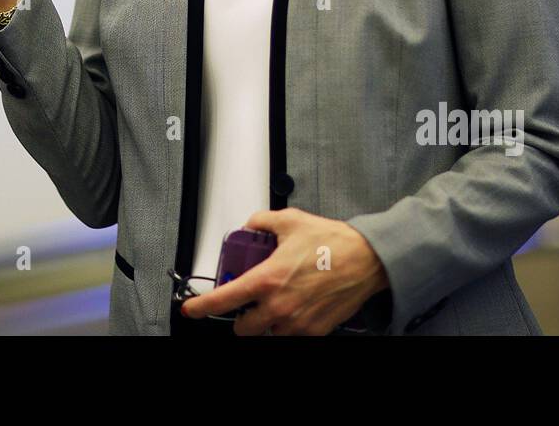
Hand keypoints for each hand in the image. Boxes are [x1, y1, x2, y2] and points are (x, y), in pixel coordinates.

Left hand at [180, 208, 388, 335]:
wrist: (367, 261)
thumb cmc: (334, 243)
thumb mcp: (291, 221)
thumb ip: (263, 221)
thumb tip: (251, 225)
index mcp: (267, 279)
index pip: (224, 300)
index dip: (201, 307)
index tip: (192, 309)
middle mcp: (278, 306)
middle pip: (242, 329)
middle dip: (241, 317)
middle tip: (249, 302)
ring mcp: (296, 323)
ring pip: (266, 334)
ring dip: (265, 322)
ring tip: (277, 302)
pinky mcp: (313, 332)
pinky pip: (290, 336)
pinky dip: (287, 325)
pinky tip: (296, 306)